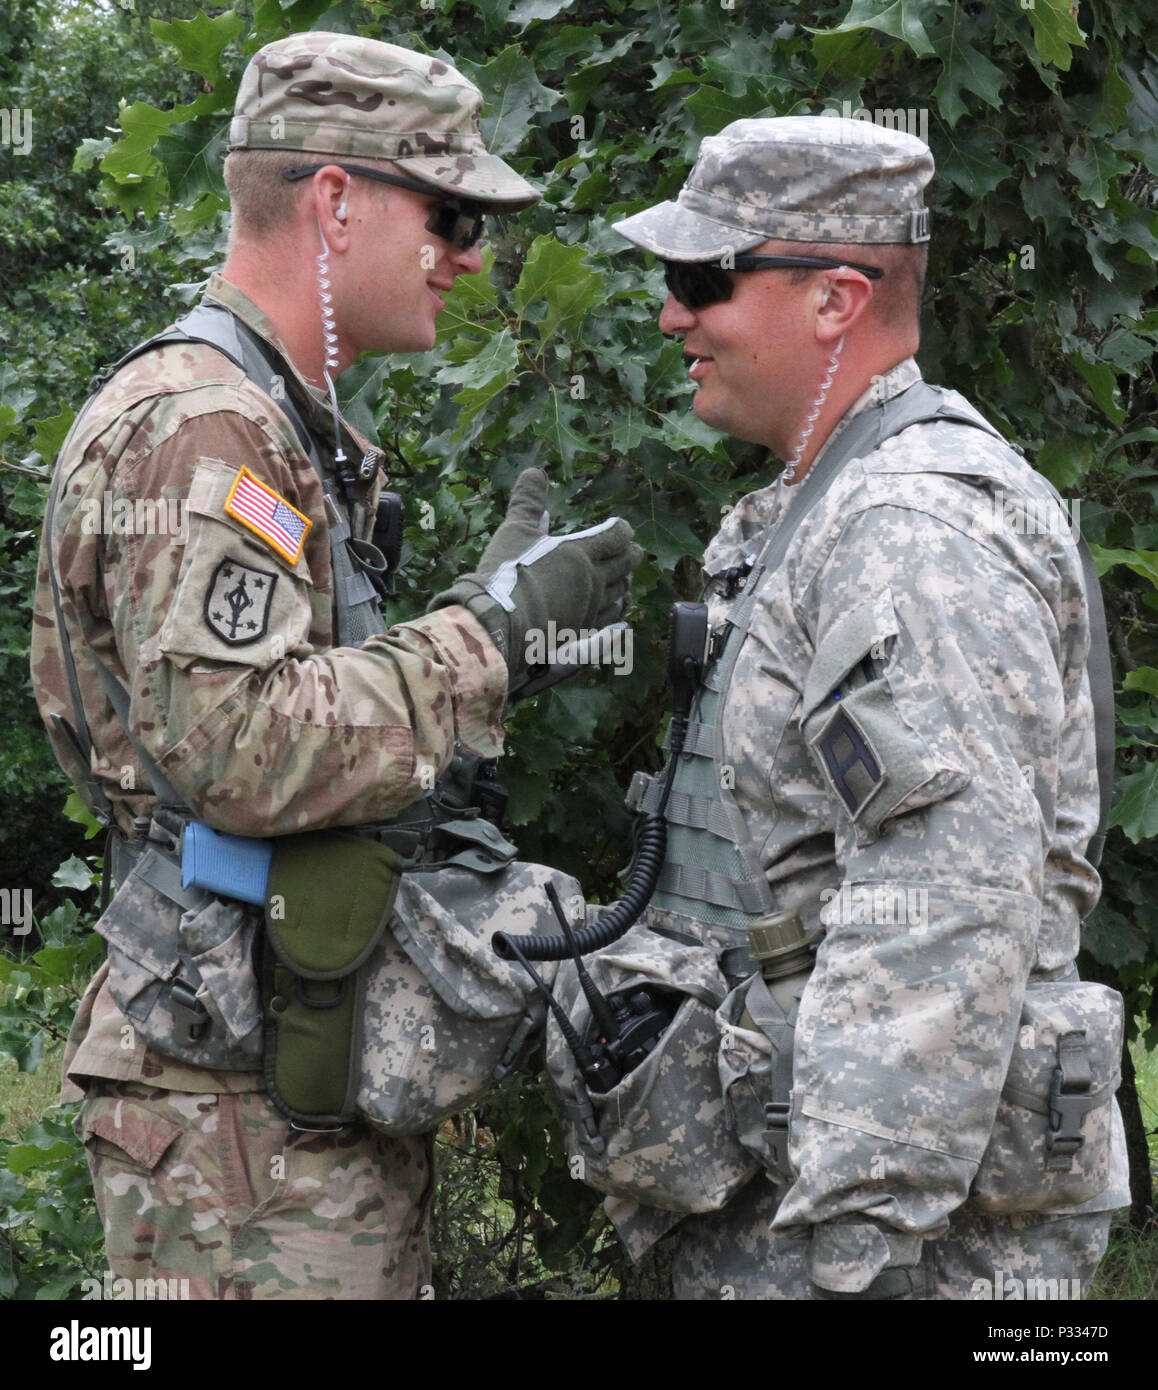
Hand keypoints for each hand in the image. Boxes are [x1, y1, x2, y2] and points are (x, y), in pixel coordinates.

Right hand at [431, 469, 640, 682]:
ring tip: (624, 583)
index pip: (616, 536)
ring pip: (620, 597)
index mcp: (581, 553)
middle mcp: (593, 582)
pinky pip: (609, 627)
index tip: (619, 526)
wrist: (497, 624)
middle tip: (632, 551)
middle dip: (630, 556)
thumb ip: (528, 502)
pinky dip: (616, 620)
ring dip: (624, 586)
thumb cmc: (506, 573)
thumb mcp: (514, 531)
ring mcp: (590, 612)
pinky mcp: (581, 637)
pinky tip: (619, 623)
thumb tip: (534, 471)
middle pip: (625, 566)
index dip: (621, 529)